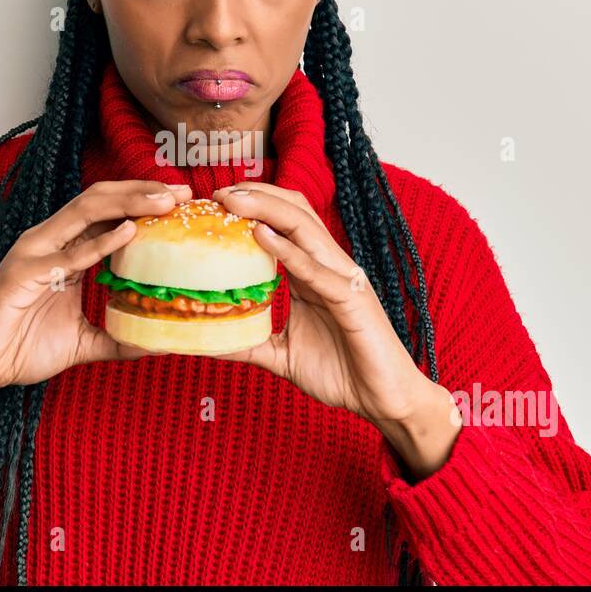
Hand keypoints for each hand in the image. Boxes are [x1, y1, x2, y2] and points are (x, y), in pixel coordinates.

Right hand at [0, 179, 192, 395]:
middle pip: (101, 199)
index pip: (109, 212)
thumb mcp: (84, 342)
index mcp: (65, 250)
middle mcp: (51, 241)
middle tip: (183, 193)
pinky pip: (68, 254)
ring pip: (86, 211)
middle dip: (143, 191)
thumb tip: (157, 345)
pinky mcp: (22, 273)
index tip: (183, 202)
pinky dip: (101, 241)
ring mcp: (35, 252)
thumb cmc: (21, 348)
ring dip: (129, 202)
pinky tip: (129, 233)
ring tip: (164, 202)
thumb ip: (118, 338)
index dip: (145, 201)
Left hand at [209, 183, 460, 469]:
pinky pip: (318, 271)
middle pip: (294, 212)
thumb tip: (207, 344)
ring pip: (305, 228)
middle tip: (218, 192)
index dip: (253, 205)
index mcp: (313, 273)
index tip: (214, 201)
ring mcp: (343, 279)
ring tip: (233, 201)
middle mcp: (329, 266)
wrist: (383, 400)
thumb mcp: (282, 355)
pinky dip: (290, 252)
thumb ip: (250, 344)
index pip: (284, 222)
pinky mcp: (353, 300)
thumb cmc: (341, 373)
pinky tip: (263, 237)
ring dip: (267, 209)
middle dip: (256, 195)